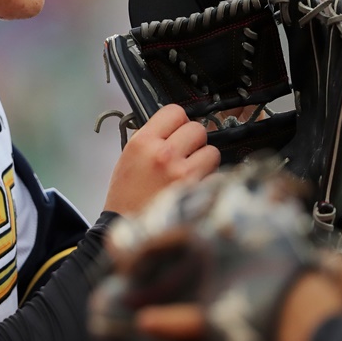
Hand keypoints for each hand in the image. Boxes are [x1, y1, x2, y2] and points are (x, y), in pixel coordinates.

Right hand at [103, 104, 219, 218]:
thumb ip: (152, 138)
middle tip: (184, 154)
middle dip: (193, 141)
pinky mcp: (198, 192)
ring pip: (212, 151)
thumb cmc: (126, 196)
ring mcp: (183, 174)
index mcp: (143, 143)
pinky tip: (194, 187)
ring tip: (190, 172)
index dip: (178, 120)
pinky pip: (215, 175)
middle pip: (197, 129)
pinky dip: (208, 180)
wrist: (126, 229)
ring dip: (204, 160)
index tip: (177, 130)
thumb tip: (175, 127)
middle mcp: (164, 154)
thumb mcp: (128, 158)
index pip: (174, 111)